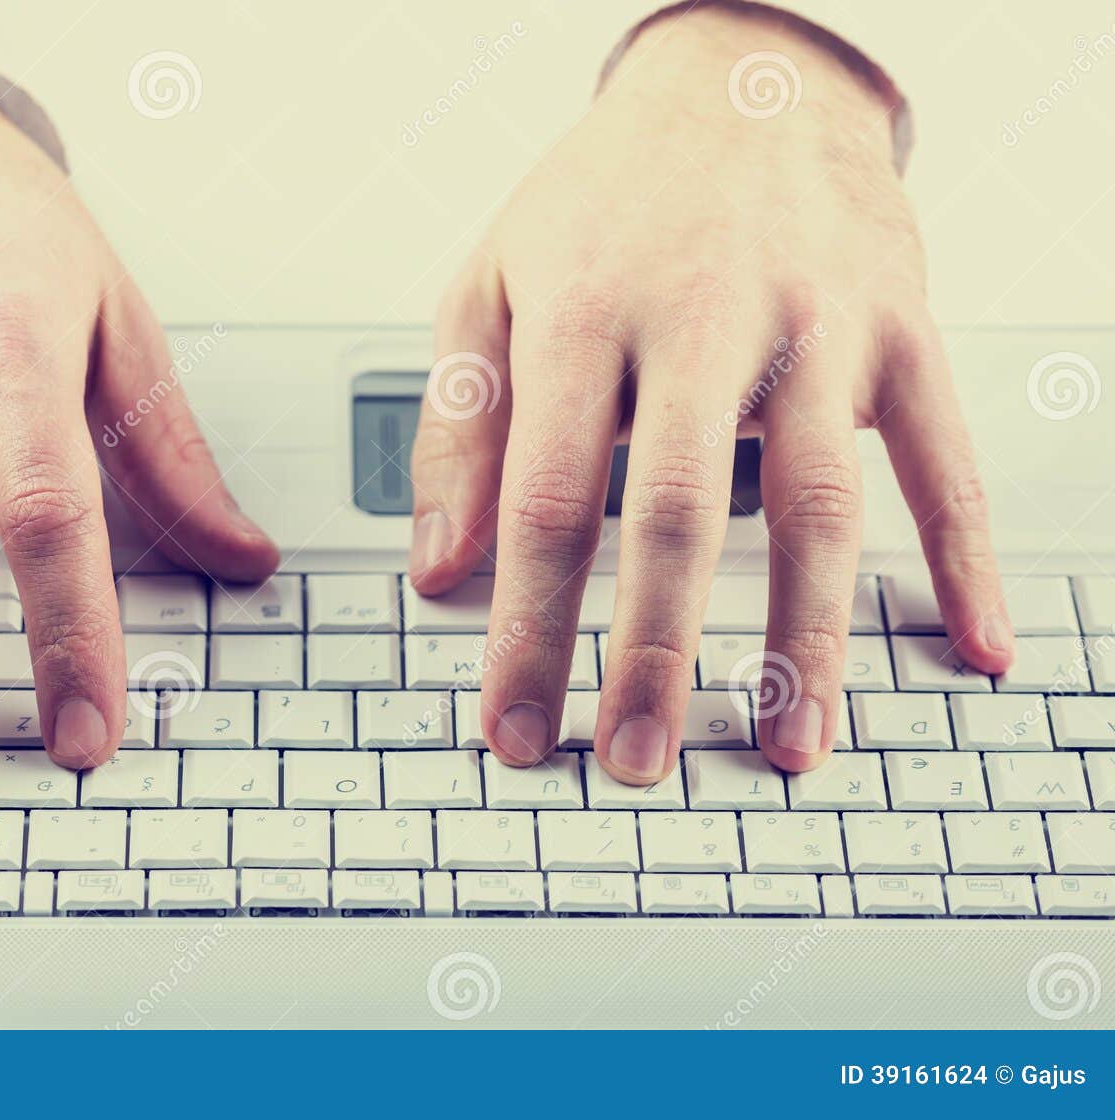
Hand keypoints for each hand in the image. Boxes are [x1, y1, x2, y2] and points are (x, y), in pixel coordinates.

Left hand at [408, 4, 1011, 781]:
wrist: (743, 84)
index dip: (527, 629)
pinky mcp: (900, 329)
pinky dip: (961, 554)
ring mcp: (818, 325)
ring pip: (820, 504)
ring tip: (786, 743)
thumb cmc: (603, 199)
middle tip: (636, 761)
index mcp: (586, 312)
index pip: (546, 502)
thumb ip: (458, 428)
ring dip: (808, 638)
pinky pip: (941, 456)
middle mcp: (707, 320)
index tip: (516, 727)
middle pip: (678, 517)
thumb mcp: (490, 284)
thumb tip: (437, 568)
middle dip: (655, 656)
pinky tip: (969, 641)